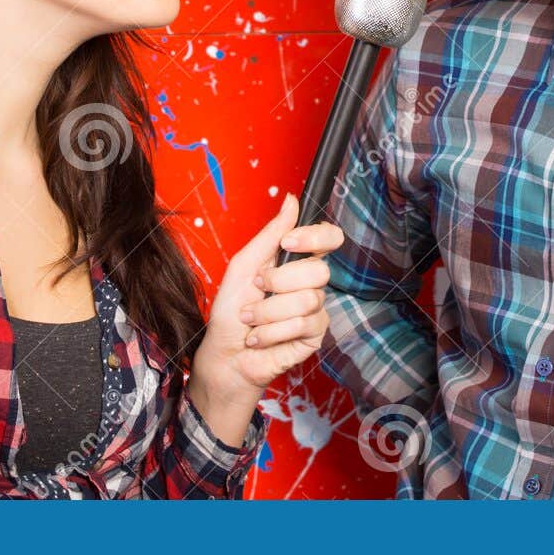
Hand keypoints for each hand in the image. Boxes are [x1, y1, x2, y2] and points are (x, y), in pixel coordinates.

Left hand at [191, 194, 344, 400]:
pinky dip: (271, 331)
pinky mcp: (315, 335)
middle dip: (279, 282)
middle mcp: (310, 283)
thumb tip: (291, 199)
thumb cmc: (230, 310)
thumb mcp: (243, 265)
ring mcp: (315, 310)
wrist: (224, 355)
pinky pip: (303, 324)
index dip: (315, 237)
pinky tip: (258, 338)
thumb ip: (270, 233)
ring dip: (268, 312)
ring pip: (308, 299)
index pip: (328, 238)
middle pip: (319, 270)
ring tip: (250, 320)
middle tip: (257, 289)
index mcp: (295, 260)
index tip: (288, 243)